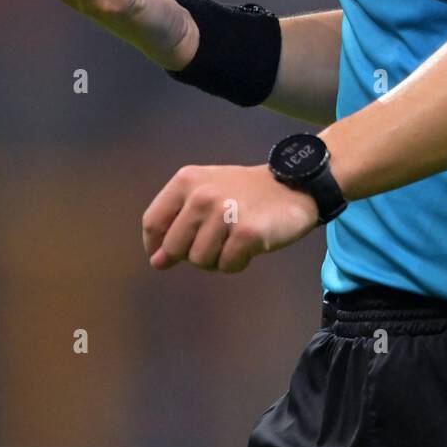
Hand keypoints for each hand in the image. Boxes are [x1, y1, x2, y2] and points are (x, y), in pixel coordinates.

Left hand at [141, 164, 320, 272]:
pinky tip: (251, 245)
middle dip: (193, 254)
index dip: (158, 246)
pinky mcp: (247, 232)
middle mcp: (202, 194)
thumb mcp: (206, 193)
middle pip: (175, 248)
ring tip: (235, 239)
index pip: (153, 223)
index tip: (172, 253)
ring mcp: (224, 213)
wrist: (294, 185)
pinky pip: (228, 265)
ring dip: (217, 259)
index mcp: (186, 181)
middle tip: (217, 240)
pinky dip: (238, 263)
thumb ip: (177, 223)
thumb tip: (157, 262)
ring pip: (200, 261)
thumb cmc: (245, 192)